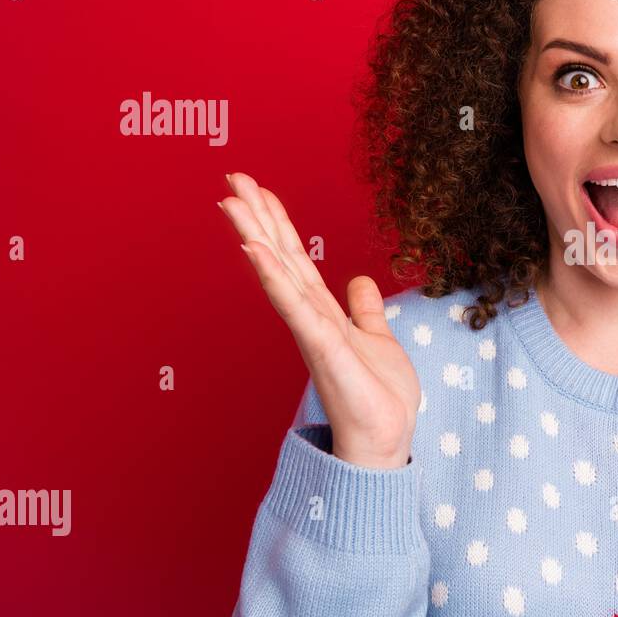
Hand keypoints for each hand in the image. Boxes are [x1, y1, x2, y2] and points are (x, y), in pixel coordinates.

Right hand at [217, 172, 419, 469]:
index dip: (279, 224)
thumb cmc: (379, 397)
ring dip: (256, 235)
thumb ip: (366, 310)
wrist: (385, 440)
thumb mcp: (378, 340)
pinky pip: (295, 305)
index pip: (297, 259)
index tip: (259, 188)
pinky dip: (274, 276)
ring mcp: (312, 331)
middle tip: (232, 177)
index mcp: (323, 314)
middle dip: (258, 217)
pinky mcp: (322, 347)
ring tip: (232, 201)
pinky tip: (255, 249)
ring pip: (279, 274)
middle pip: (281, 257)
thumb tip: (359, 280)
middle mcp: (311, 318)